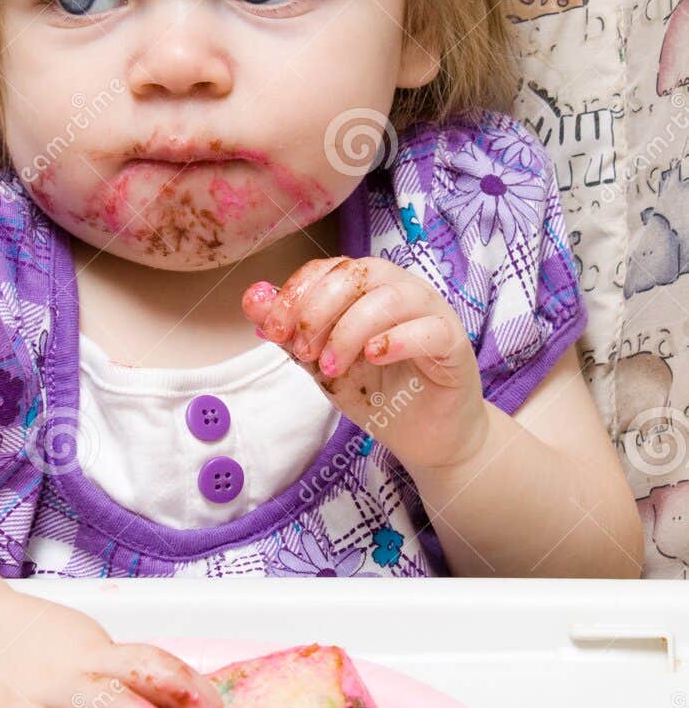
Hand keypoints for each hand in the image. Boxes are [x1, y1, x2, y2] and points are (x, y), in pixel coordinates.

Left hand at [241, 255, 490, 475]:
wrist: (426, 438)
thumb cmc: (379, 395)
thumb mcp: (323, 367)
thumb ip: (292, 336)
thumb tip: (252, 300)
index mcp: (368, 289)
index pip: (329, 269)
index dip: (296, 293)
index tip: (273, 330)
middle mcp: (401, 290)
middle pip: (358, 274)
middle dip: (318, 309)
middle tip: (303, 352)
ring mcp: (432, 312)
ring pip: (391, 296)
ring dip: (350, 329)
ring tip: (331, 367)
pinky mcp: (454, 342)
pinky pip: (428, 328)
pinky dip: (396, 339)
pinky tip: (374, 357)